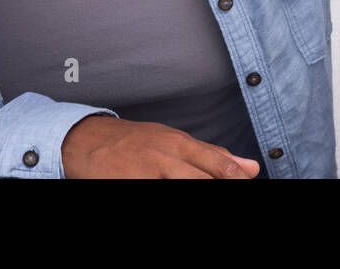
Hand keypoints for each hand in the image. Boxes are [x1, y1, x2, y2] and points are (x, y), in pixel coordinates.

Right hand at [62, 114, 260, 177]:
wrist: (87, 140)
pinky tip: (164, 190)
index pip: (218, 163)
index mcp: (181, 144)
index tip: (249, 182)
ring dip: (196, 191)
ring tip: (209, 199)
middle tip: (238, 189)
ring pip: (180, 186)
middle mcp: (165, 158)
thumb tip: (252, 168)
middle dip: (221, 186)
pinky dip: (162, 195)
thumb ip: (213, 156)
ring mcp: (145, 174)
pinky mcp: (128, 185)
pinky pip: (151, 195)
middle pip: (201, 179)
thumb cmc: (137, 142)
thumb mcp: (175, 141)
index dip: (236, 177)